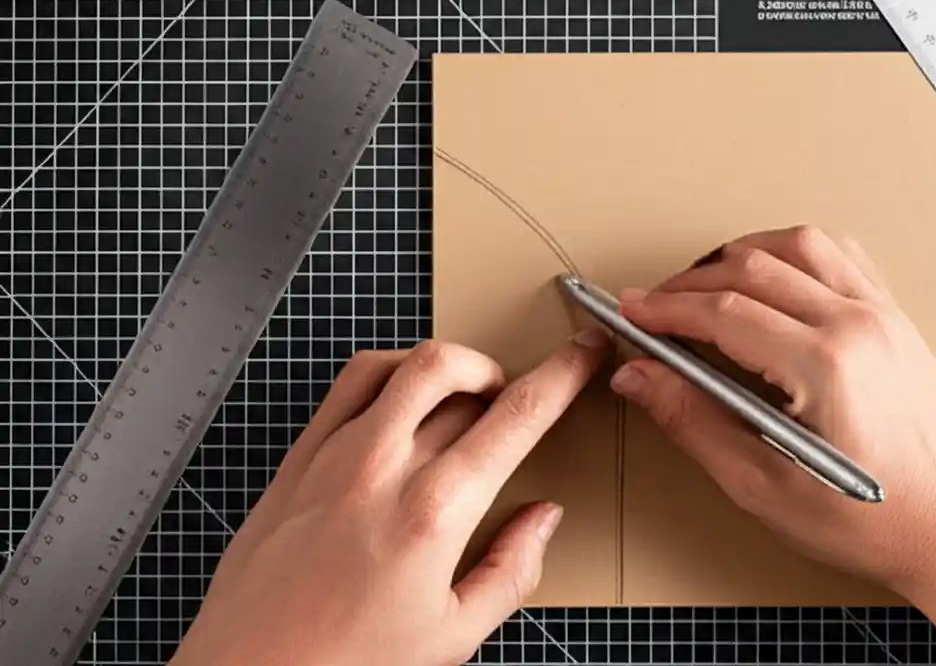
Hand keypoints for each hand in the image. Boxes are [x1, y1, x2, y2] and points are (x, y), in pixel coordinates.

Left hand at [171, 331, 610, 665]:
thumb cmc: (346, 663)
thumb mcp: (453, 634)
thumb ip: (511, 569)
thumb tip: (544, 518)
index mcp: (436, 512)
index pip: (517, 416)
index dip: (562, 373)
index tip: (584, 352)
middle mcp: (386, 467)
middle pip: (466, 379)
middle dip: (509, 375)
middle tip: (521, 396)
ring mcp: (336, 453)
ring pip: (410, 364)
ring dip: (453, 365)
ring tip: (466, 398)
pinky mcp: (300, 455)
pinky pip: (353, 380)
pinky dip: (393, 371)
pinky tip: (404, 401)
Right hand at [611, 226, 935, 665]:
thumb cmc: (879, 523)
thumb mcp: (764, 488)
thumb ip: (694, 423)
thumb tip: (642, 379)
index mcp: (825, 364)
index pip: (722, 311)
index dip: (664, 310)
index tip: (630, 313)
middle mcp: (858, 325)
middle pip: (753, 268)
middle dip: (690, 281)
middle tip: (653, 307)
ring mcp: (884, 317)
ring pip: (799, 245)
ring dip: (742, 254)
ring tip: (705, 284)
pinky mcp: (899, 322)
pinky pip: (842, 258)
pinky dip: (795, 255)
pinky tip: (775, 278)